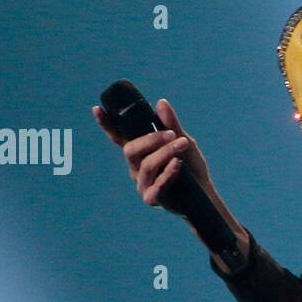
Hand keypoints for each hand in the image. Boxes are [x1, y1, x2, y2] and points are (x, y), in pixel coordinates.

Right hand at [91, 97, 211, 210]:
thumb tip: (161, 102)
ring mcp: (142, 184)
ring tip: (182, 144)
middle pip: (130, 150)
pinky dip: (168, 172)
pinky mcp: (152, 198)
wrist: (205, 193)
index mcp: (140, 152)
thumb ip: (172, 125)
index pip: (120, 137)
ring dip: (165, 153)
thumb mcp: (184, 142)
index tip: (97, 108)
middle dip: (150, 140)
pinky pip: (156, 185)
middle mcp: (136, 167)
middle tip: (171, 134)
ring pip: (146, 165)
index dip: (107, 125)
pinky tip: (177, 163)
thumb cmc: (191, 166)